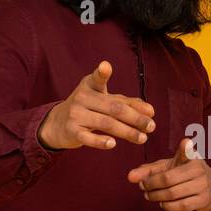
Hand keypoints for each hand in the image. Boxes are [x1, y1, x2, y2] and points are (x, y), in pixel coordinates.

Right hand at [38, 60, 155, 150]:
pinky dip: (100, 141)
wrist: (58, 124)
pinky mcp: (72, 131)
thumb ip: (127, 103)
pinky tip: (113, 144)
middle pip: (113, 108)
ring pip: (105, 123)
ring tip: (143, 138)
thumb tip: (150, 111)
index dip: (101, 73)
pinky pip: (87, 138)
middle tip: (152, 126)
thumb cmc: (89, 109)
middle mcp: (82, 98)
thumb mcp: (105, 100)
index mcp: (90, 86)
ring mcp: (76, 115)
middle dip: (135, 118)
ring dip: (127, 132)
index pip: (97, 79)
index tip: (105, 66)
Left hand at [127, 138, 210, 210]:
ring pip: (174, 194)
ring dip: (156, 197)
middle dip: (151, 185)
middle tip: (143, 187)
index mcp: (192, 158)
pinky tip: (162, 203)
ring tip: (149, 196)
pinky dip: (168, 206)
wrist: (210, 188)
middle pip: (169, 179)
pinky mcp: (203, 200)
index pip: (186, 152)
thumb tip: (130, 177)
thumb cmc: (183, 174)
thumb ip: (148, 170)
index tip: (185, 143)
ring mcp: (203, 186)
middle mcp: (199, 170)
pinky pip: (182, 206)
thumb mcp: (168, 167)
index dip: (185, 148)